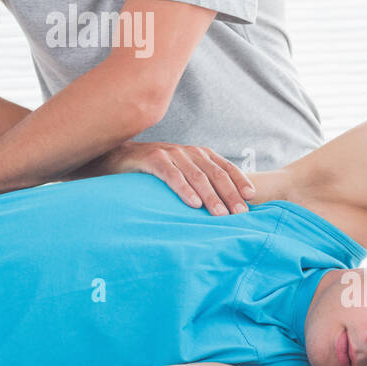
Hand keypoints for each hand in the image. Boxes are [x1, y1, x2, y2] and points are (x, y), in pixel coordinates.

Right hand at [96, 140, 256, 214]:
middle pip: (214, 172)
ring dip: (211, 196)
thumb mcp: (178, 174)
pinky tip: (193, 204)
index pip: (224, 166)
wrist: (115, 158)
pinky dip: (184, 189)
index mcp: (197, 154)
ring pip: (196, 175)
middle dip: (229, 193)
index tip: (251, 197)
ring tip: (220, 214)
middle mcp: (186, 151)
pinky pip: (171, 175)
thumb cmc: (150, 172)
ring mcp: (169, 153)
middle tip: (240, 213)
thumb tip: (221, 206)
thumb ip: (197, 183)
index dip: (239, 180)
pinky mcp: (152, 159)